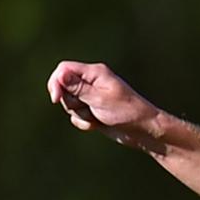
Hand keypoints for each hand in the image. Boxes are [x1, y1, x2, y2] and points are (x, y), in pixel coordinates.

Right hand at [46, 61, 164, 150]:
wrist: (143, 130)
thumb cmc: (127, 112)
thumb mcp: (100, 99)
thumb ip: (78, 88)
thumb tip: (60, 74)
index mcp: (95, 73)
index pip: (64, 69)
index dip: (56, 83)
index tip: (56, 99)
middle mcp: (92, 82)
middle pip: (63, 88)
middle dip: (71, 102)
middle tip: (89, 109)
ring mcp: (92, 96)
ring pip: (69, 103)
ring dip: (79, 114)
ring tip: (97, 117)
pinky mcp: (92, 109)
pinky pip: (75, 116)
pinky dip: (83, 122)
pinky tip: (97, 125)